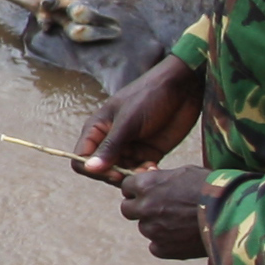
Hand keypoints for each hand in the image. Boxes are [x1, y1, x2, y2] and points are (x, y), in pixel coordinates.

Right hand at [78, 55, 204, 178]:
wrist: (182, 87)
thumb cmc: (149, 96)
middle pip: (101, 170)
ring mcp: (129, 148)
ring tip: (149, 170)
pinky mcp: (148, 153)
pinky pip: (140, 172)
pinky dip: (146, 175)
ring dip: (133, 177)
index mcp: (97, 130)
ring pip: (121, 174)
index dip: (92, 170)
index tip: (113, 172)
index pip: (82, 158)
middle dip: (115, 175)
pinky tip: (156, 169)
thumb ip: (110, 146)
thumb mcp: (128, 121)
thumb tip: (89, 168)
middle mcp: (110, 141)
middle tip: (134, 174)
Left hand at [117, 166, 216, 260]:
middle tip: (159, 208)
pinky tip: (184, 236)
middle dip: (139, 208)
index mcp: (146, 185)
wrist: (232, 214)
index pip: (127, 187)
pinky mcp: (163, 249)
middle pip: (127, 210)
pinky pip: (156, 246)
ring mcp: (152, 230)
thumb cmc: (212, 188)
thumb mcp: (186, 172)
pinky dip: (166, 242)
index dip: (137, 189)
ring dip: (156, 225)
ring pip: (144, 228)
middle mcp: (144, 207)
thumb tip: (149, 174)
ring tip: (181, 222)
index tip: (148, 192)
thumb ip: (162, 177)